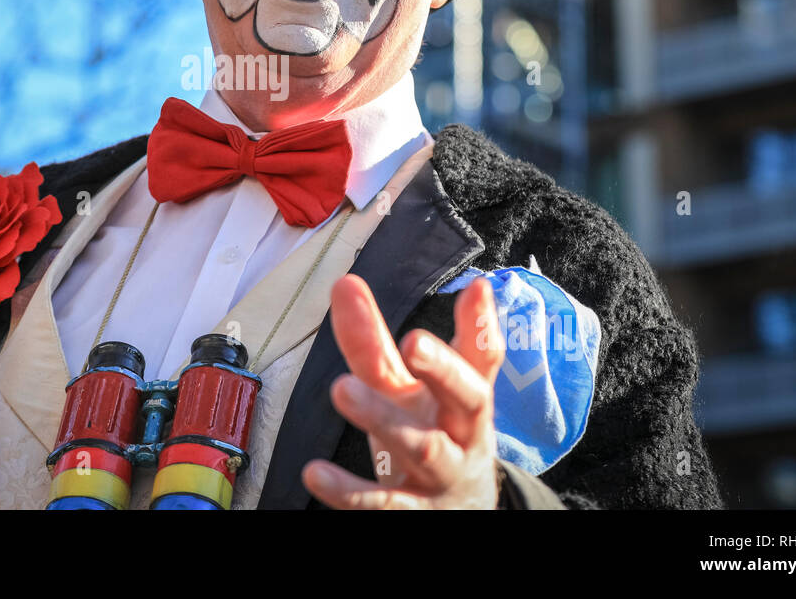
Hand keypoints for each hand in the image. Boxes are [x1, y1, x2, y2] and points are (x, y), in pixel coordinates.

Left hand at [301, 272, 504, 508]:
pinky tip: (315, 473)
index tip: (474, 287)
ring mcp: (443, 477)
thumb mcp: (404, 391)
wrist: (457, 513)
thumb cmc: (429, 436)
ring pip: (422, 447)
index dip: (480, 328)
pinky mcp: (414, 513)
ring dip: (383, 418)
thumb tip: (344, 280)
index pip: (480, 359)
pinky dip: (350, 492)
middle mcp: (463, 435)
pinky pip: (384, 504)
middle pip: (467, 399)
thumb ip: (373, 341)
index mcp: (465, 398)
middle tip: (412, 340)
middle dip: (443, 369)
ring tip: (342, 388)